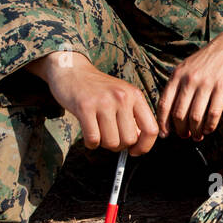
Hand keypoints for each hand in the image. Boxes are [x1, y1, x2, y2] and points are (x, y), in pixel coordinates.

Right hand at [28, 51, 159, 154]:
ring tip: (99, 133)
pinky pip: (93, 139)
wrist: (72, 71)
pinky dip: (91, 144)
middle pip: (129, 140)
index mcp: (135, 95)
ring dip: (104, 144)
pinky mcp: (85, 107)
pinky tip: (89, 136)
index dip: (145, 146)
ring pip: (112, 142)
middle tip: (110, 137)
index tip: (135, 151)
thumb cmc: (98, 89)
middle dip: (120, 146)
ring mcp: (104, 102)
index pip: (151, 129)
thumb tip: (137, 145)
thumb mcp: (122, 96)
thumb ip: (132, 117)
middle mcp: (122, 97)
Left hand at [157, 30, 222, 140]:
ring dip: (196, 131)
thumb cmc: (208, 59)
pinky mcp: (222, 87)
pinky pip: (213, 113)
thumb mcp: (187, 66)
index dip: (163, 123)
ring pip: (195, 116)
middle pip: (179, 114)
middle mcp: (189, 80)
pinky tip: (209, 130)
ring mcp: (206, 83)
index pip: (164, 104)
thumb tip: (170, 111)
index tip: (166, 134)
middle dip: (181, 130)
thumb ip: (177, 85)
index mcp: (177, 75)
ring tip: (197, 136)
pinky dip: (210, 126)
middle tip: (185, 136)